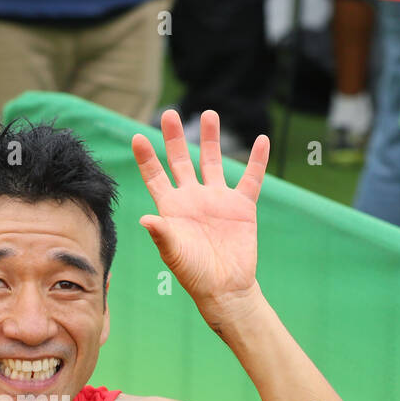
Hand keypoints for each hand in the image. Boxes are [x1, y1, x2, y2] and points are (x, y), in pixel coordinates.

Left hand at [131, 111, 269, 321]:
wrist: (225, 287)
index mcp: (172, 208)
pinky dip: (257, 160)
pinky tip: (262, 140)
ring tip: (209, 114)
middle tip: (170, 113)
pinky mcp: (242, 206)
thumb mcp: (174, 253)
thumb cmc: (194, 273)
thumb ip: (162, 234)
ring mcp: (218, 200)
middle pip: (181, 161)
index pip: (156, 176)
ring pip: (213, 162)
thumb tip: (145, 219)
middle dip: (174, 137)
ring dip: (211, 139)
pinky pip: (251, 178)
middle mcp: (193, 198)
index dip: (147, 158)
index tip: (137, 137)